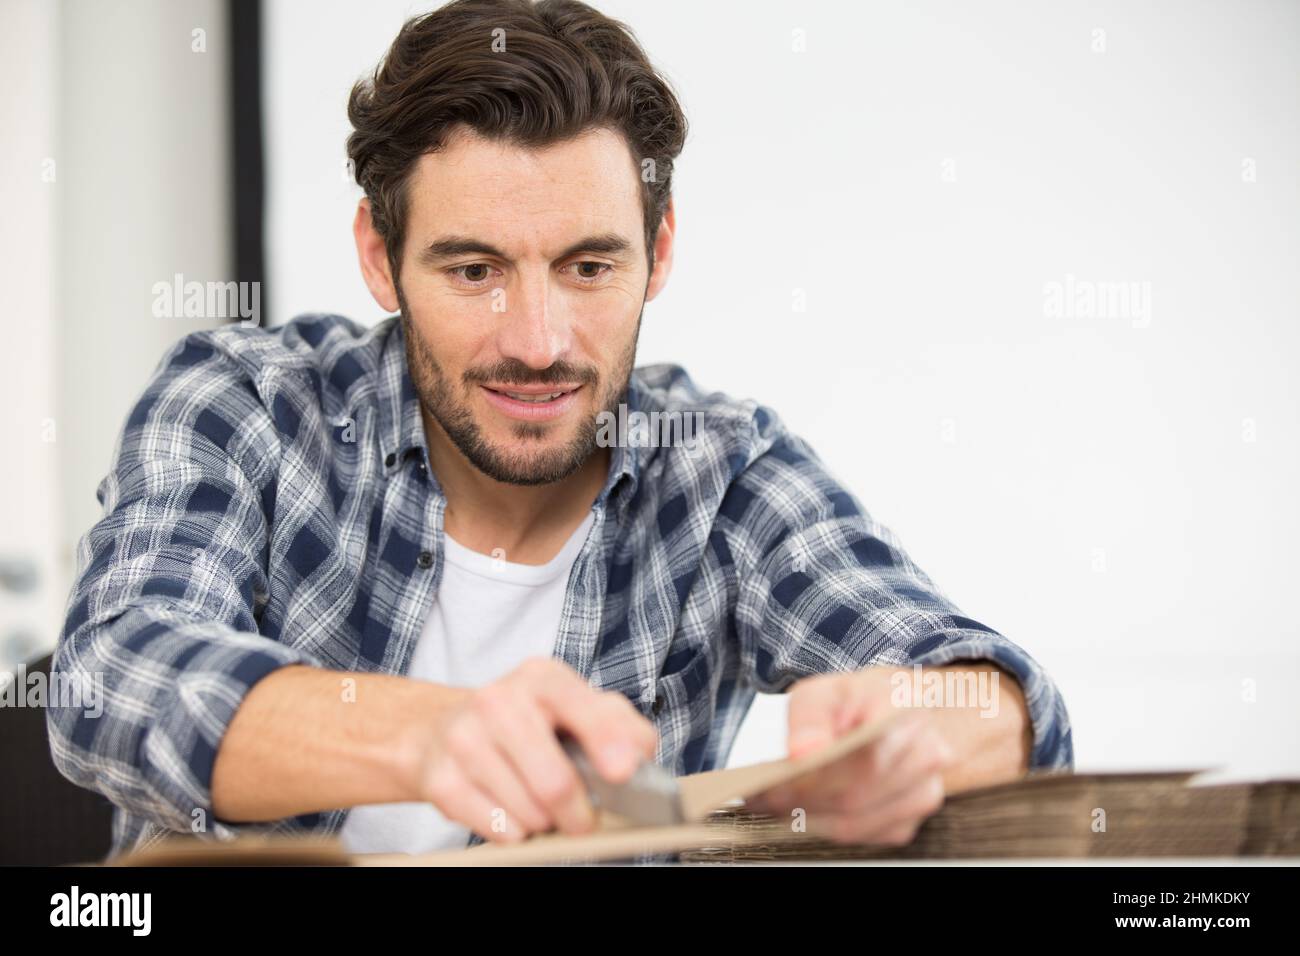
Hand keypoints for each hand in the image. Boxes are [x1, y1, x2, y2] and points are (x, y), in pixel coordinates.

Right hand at [412, 658, 658, 842]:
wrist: (447, 727)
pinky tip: (511, 809)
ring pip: (528, 813)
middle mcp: (498, 700)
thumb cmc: (529, 722)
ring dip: (545, 823)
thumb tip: (638, 756)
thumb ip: (622, 726)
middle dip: (578, 814)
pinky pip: (497, 828)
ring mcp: (464, 739)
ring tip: (539, 805)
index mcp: (542, 678)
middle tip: (582, 820)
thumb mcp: (578, 708)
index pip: (583, 709)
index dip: (607, 743)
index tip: (621, 773)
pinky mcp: (440, 779)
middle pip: (554, 782)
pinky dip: (514, 832)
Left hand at [747, 668, 954, 845]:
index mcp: (904, 711)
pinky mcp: (910, 821)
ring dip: (810, 819)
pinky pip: (862, 836)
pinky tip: (804, 812)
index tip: (770, 786)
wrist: (897, 712)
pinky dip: (827, 828)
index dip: (813, 778)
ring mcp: (924, 791)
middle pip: (855, 795)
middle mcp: (926, 754)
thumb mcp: (826, 689)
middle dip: (800, 802)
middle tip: (760, 799)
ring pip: (856, 823)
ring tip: (774, 804)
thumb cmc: (858, 701)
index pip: (861, 758)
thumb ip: (810, 715)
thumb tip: (802, 753)